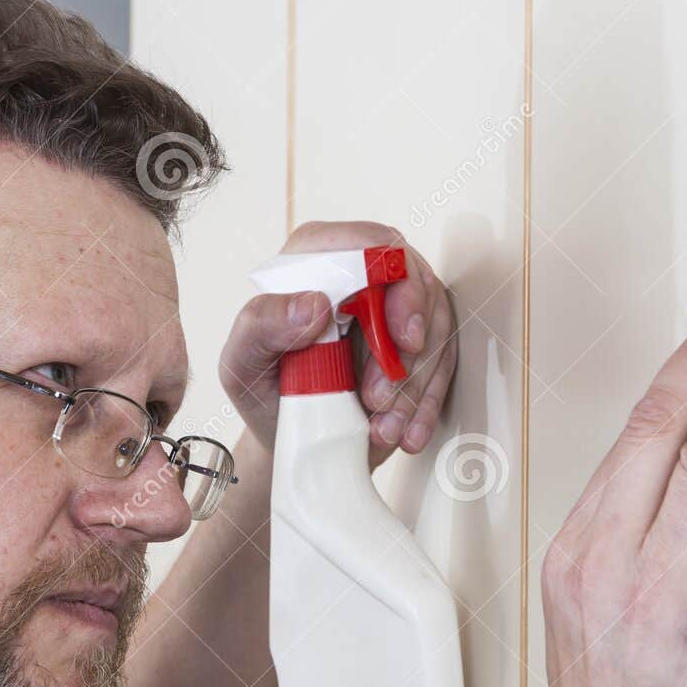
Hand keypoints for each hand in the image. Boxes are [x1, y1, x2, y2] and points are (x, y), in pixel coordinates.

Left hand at [218, 220, 457, 462]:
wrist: (295, 440)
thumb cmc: (265, 393)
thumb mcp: (242, 363)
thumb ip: (262, 325)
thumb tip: (315, 303)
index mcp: (314, 261)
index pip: (369, 246)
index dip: (397, 284)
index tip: (401, 337)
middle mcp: (359, 275)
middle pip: (415, 283)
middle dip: (409, 350)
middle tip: (378, 400)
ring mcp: (392, 309)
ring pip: (435, 327)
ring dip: (416, 386)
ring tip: (381, 429)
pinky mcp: (416, 343)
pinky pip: (443, 363)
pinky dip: (427, 405)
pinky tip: (406, 433)